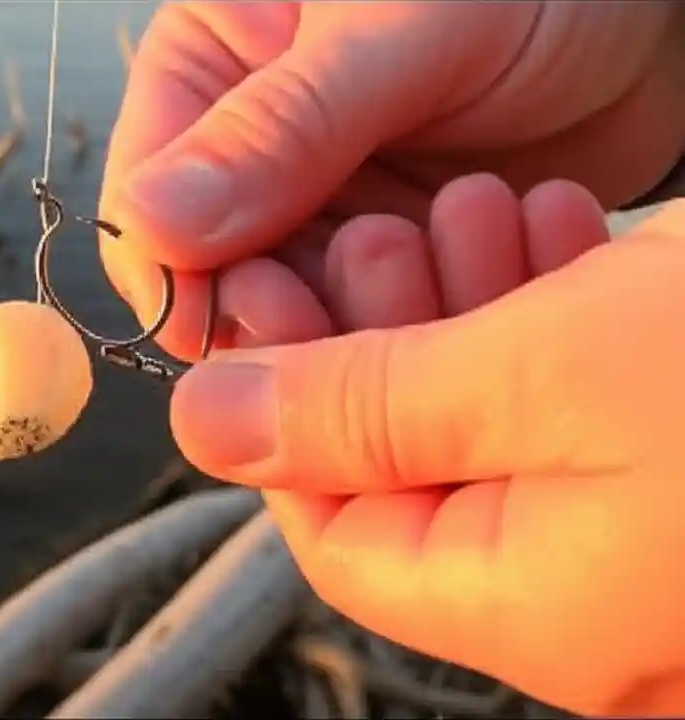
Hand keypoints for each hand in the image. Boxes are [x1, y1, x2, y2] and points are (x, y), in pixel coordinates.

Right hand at [98, 2, 684, 360]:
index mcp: (206, 73)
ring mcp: (317, 211)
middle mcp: (246, 154)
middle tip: (353, 317)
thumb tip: (151, 222)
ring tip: (444, 263)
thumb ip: (280, 126)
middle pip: (214, 279)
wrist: (650, 13)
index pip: (148, 204)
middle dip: (283, 312)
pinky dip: (418, 328)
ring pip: (293, 318)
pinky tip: (483, 273)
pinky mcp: (387, 257)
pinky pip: (370, 328)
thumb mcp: (400, 30)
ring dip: (362, 322)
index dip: (181, 276)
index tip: (250, 312)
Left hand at [170, 199, 684, 716]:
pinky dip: (556, 326)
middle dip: (383, 341)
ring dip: (472, 312)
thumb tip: (204, 422)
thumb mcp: (539, 373)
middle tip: (378, 235)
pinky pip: (588, 420)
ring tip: (477, 205)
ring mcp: (643, 553)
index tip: (270, 306)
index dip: (286, 421)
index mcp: (531, 615)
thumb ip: (360, 407)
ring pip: (504, 434)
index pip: (338, 538)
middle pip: (418, 479)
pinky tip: (552, 228)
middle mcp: (585, 608)